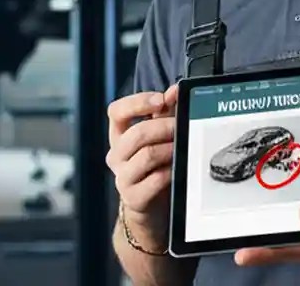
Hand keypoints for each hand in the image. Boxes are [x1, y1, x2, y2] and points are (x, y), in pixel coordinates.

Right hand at [106, 84, 178, 237]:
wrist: (151, 209)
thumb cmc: (155, 168)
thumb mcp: (159, 138)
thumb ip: (165, 113)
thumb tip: (174, 90)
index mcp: (119, 136)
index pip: (116, 111)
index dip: (137, 102)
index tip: (160, 99)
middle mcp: (116, 155)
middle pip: (136, 134)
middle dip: (164, 127)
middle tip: (182, 125)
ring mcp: (123, 177)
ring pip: (146, 155)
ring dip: (170, 148)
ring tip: (183, 146)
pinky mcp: (134, 198)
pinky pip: (155, 180)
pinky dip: (171, 171)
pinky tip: (179, 168)